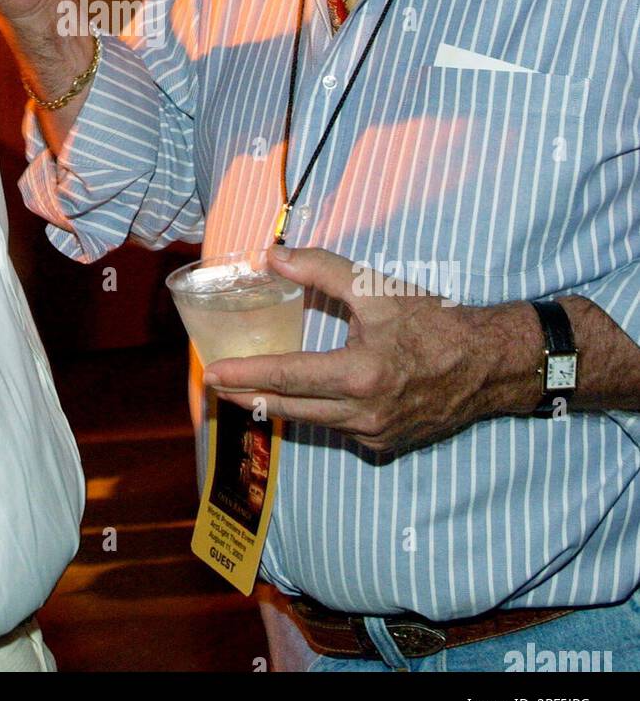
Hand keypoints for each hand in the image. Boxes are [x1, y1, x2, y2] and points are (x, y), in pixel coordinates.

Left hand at [204, 247, 537, 453]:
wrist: (488, 365)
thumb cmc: (434, 322)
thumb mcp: (376, 288)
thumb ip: (321, 271)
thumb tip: (272, 257)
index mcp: (360, 375)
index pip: (287, 377)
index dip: (245, 374)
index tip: (212, 373)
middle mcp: (363, 414)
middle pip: (289, 408)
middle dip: (247, 395)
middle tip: (214, 385)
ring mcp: (374, 434)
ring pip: (311, 421)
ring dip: (277, 406)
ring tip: (246, 389)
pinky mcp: (385, 444)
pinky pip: (337, 429)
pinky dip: (314, 413)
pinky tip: (298, 399)